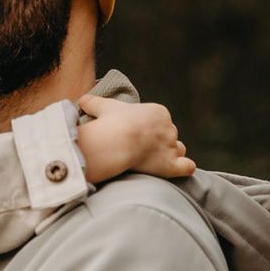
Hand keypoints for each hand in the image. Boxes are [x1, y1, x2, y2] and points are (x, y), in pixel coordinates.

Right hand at [76, 95, 195, 182]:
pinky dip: (183, 168)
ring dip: (171, 154)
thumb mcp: (102, 107)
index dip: (149, 129)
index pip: (159, 120)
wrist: (118, 140)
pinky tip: (176, 170)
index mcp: (158, 112)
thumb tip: (82, 101)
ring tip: (155, 160)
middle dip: (159, 141)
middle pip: (169, 135)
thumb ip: (94, 102)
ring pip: (178, 149)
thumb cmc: (111, 122)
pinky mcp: (172, 165)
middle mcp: (169, 128)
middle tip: (141, 149)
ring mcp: (172, 146)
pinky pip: (186, 166)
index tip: (134, 135)